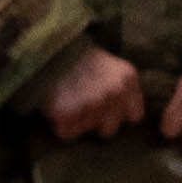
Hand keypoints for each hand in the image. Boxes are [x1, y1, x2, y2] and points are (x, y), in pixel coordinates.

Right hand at [26, 46, 146, 140]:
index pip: (134, 116)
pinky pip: (67, 134)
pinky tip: (57, 106)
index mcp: (128, 78)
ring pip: (86, 130)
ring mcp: (90, 102)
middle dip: (96, 122)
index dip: (118, 115)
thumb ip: (122, 88)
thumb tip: (126, 117)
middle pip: (109, 129)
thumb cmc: (78, 59)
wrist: (47, 48)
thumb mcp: (110, 66)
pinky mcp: (66, 111)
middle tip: (81, 105)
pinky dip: (60, 125)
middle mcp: (114, 91)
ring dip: (76, 121)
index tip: (106, 109)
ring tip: (67, 98)